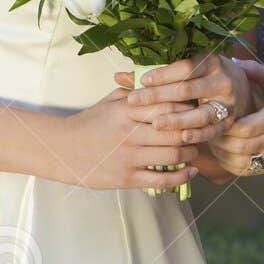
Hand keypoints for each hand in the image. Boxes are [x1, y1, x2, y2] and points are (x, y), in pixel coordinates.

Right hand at [47, 89, 199, 191]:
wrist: (62, 150)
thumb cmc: (88, 123)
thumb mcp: (109, 102)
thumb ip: (134, 93)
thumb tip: (160, 83)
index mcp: (126, 109)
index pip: (167, 105)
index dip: (188, 108)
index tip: (197, 110)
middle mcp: (128, 132)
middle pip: (175, 130)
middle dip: (194, 132)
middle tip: (202, 132)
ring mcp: (128, 156)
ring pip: (173, 155)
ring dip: (191, 154)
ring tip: (194, 151)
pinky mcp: (127, 178)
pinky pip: (162, 179)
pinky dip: (181, 177)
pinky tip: (189, 172)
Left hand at [116, 54, 251, 143]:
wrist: (239, 90)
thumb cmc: (201, 77)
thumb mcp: (184, 70)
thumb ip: (153, 74)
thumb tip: (117, 76)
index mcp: (210, 62)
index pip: (184, 67)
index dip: (162, 74)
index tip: (141, 81)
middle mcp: (222, 81)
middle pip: (187, 89)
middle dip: (159, 96)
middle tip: (134, 102)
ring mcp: (228, 103)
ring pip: (200, 113)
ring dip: (176, 119)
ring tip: (154, 124)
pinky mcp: (230, 122)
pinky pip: (212, 131)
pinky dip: (196, 136)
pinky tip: (179, 138)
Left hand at [207, 59, 263, 175]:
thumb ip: (256, 71)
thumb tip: (232, 61)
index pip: (245, 127)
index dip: (226, 125)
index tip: (215, 115)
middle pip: (239, 146)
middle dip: (218, 139)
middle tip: (205, 128)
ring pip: (239, 162)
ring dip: (220, 153)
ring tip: (210, 140)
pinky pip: (244, 171)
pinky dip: (228, 163)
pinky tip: (221, 151)